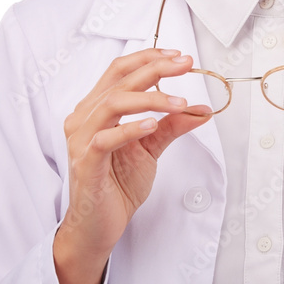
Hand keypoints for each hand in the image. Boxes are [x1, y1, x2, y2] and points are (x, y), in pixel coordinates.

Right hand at [53, 48, 210, 283]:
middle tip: (185, 65)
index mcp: (96, 108)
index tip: (180, 56)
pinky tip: (152, 125)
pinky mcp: (86, 163)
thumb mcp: (151, 148)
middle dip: (156, 69)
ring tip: (179, 102)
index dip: (149, 58)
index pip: (120, 70)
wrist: (98, 226)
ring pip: (113, 103)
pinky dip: (131, 128)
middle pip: (119, 80)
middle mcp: (84, 118)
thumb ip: (172, 126)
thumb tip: (202, 109)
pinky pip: (106, 139)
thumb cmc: (117, 185)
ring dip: (150, 98)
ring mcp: (82, 140)